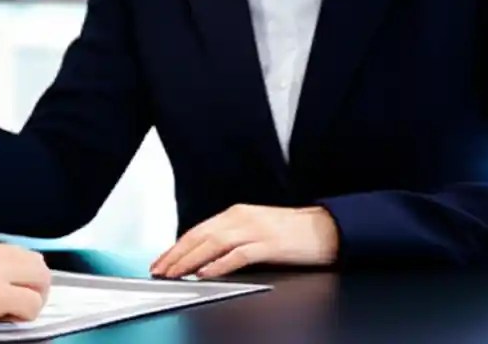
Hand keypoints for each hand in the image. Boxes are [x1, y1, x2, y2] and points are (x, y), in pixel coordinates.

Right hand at [0, 237, 51, 329]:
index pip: (14, 253)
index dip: (19, 274)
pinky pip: (30, 305)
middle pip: (36, 262)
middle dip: (36, 284)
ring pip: (42, 278)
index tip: (11, 288)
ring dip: (35, 298)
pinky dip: (25, 315)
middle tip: (22, 303)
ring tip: (15, 313)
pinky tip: (5, 320)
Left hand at [150, 204, 338, 279]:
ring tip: (176, 273)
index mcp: (235, 214)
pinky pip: (240, 255)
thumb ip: (230, 238)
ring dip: (191, 260)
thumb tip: (203, 256)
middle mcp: (242, 218)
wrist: (327, 227)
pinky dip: (221, 264)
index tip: (161, 261)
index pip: (197, 230)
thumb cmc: (291, 231)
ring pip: (214, 243)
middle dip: (177, 255)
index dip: (176, 247)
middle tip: (160, 270)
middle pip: (200, 236)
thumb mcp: (254, 228)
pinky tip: (208, 272)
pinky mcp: (271, 244)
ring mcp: (256, 230)